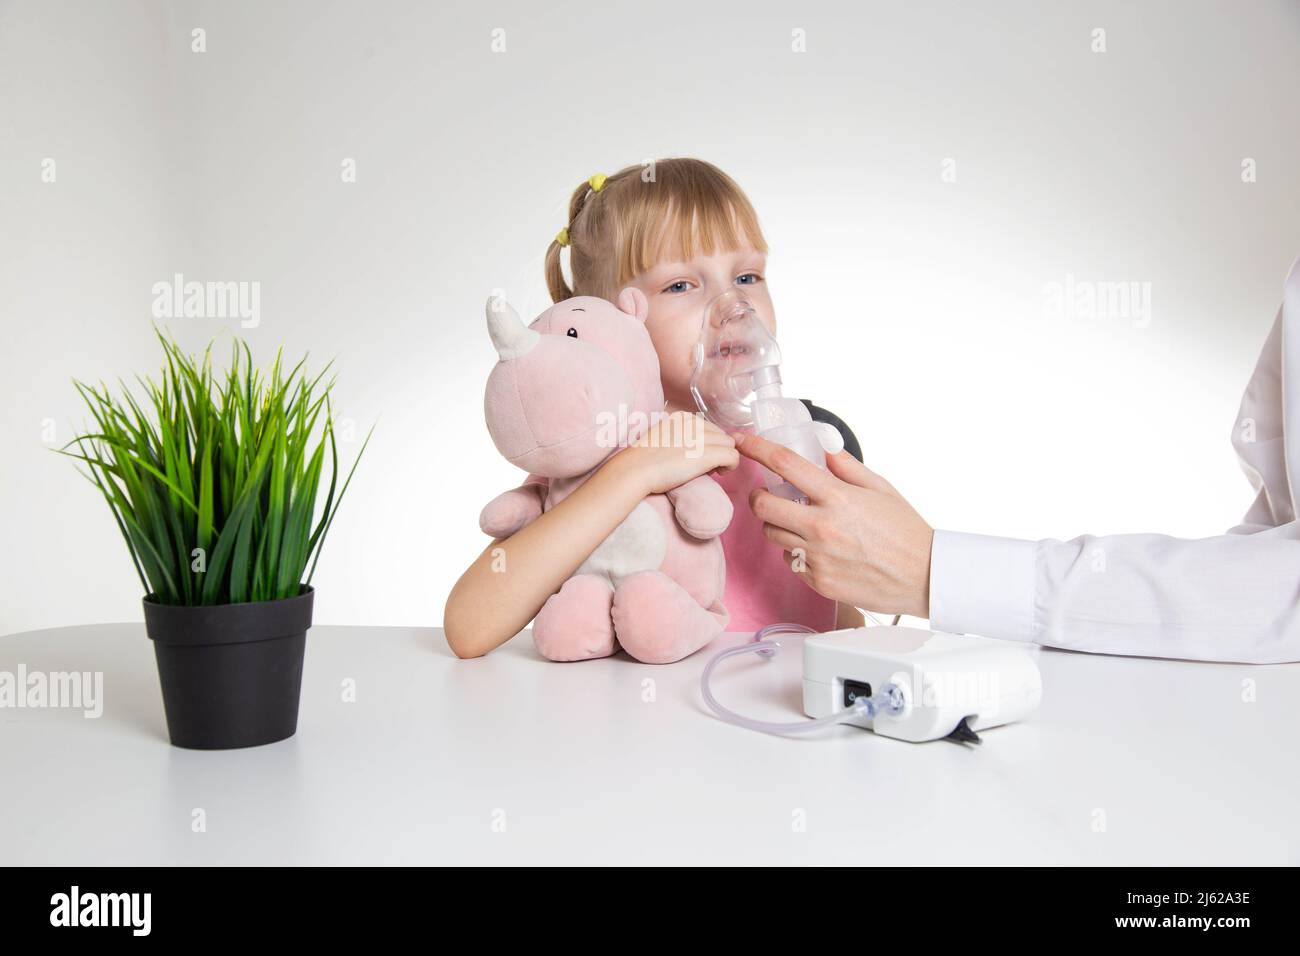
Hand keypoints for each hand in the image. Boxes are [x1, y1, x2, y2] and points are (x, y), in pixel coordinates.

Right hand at [611, 411, 738, 496]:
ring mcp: (702, 437)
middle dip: (718, 450)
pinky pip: (733, 456)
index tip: (697, 457)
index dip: (708, 444)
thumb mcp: (661, 438)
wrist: (635, 470)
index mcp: (682, 417)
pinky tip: (719, 473)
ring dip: (724, 458)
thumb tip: (695, 449)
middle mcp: (694, 423)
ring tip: (711, 471)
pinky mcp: (709, 454)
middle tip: (705, 467)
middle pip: (722, 435)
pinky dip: (730, 466)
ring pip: (730, 445)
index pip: (709, 428)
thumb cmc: (643, 461)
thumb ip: (679, 437)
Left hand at [734, 433, 933, 617]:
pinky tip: (818, 550)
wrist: (925, 577)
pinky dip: (797, 553)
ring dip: (778, 526)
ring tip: (799, 524)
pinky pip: (791, 562)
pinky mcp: (818, 582)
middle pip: (763, 506)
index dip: (756, 449)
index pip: (784, 465)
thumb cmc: (906, 531)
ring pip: (772, 536)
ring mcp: (818, 557)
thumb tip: (822, 448)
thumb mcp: (881, 488)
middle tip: (768, 494)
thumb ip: (847, 467)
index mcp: (838, 498)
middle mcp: (822, 527)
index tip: (742, 442)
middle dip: (759, 496)